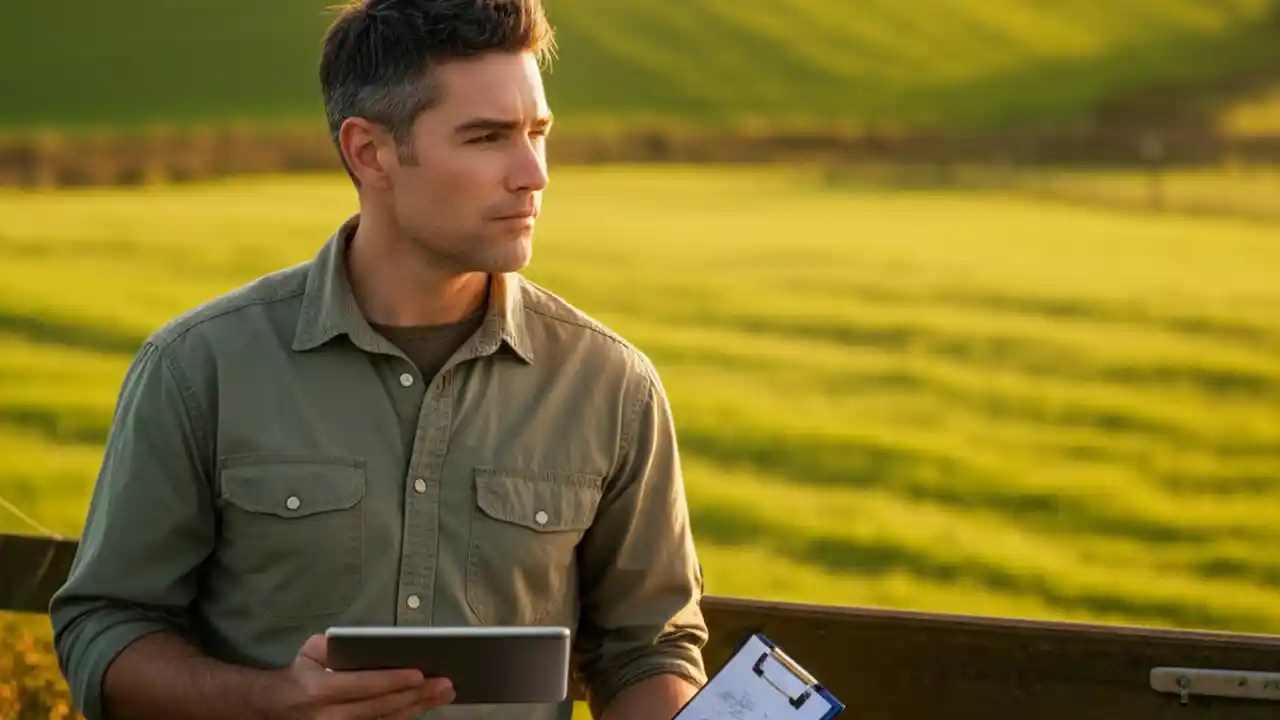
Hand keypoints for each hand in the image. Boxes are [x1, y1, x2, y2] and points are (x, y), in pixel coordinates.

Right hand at [276, 634, 454, 719]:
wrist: (278, 707)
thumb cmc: (301, 674)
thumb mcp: (310, 652)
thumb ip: (333, 644)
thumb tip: (363, 641)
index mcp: (321, 691)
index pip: (365, 685)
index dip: (394, 681)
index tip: (420, 674)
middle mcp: (331, 717)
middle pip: (382, 707)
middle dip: (416, 695)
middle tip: (444, 684)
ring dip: (417, 708)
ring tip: (442, 695)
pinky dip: (404, 718)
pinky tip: (422, 707)